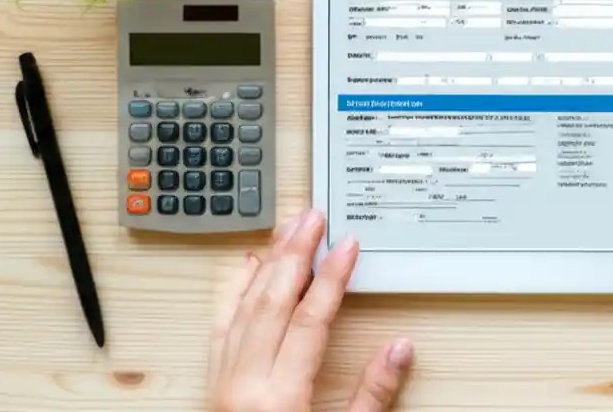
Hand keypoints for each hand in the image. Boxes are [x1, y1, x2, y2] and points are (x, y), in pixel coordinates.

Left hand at [210, 209, 414, 411]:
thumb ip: (372, 394)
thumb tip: (399, 349)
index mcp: (281, 398)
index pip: (310, 321)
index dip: (331, 278)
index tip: (346, 246)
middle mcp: (245, 382)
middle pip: (273, 302)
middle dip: (296, 254)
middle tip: (313, 219)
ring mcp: (224, 379)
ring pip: (245, 306)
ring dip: (269, 263)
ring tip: (288, 231)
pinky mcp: (213, 381)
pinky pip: (222, 324)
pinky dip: (236, 289)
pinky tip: (249, 265)